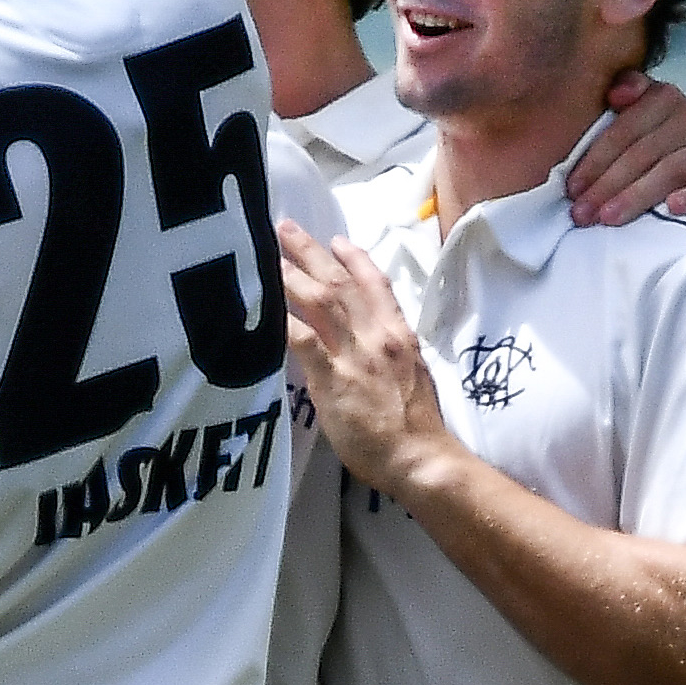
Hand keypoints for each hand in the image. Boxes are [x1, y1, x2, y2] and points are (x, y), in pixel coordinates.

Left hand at [276, 219, 456, 497]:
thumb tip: (368, 342)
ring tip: (269, 254)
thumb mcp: (413, 375)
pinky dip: (283, 320)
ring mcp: (354, 354)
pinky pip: (303, 341)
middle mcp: (378, 336)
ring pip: (321, 301)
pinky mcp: (333, 377)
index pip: (378, 285)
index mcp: (399, 335)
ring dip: (292, 274)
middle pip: (341, 283)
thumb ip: (389, 353)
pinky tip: (264, 306)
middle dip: (312, 252)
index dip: (356, 259)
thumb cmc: (418, 426)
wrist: (421, 457)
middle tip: (286, 227)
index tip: (338, 239)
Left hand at [568, 70, 685, 225]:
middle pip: (643, 151)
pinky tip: (671, 209)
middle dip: (607, 185)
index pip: (624, 129)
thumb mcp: (636, 127)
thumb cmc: (658, 155)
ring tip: (609, 218)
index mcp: (664, 98)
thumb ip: (621, 104)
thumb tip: (615, 94)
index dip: (595, 159)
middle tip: (583, 213)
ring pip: (671, 169)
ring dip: (637, 196)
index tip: (572, 188)